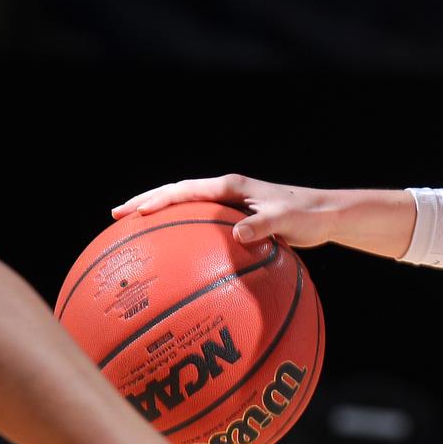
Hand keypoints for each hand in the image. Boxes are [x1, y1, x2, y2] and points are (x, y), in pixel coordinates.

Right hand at [112, 174, 335, 246]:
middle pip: (177, 194)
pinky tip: (174, 256)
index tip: (134, 211)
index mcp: (230, 187)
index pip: (185, 190)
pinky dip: (183, 234)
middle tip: (116, 216)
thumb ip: (262, 227)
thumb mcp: (286, 221)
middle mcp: (226, 192)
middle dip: (146, 203)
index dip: (158, 200)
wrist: (326, 215)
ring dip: (160, 216)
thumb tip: (238, 235)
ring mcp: (229, 205)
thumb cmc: (308, 215)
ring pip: (186, 208)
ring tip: (132, 231)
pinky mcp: (236, 219)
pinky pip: (201, 225)